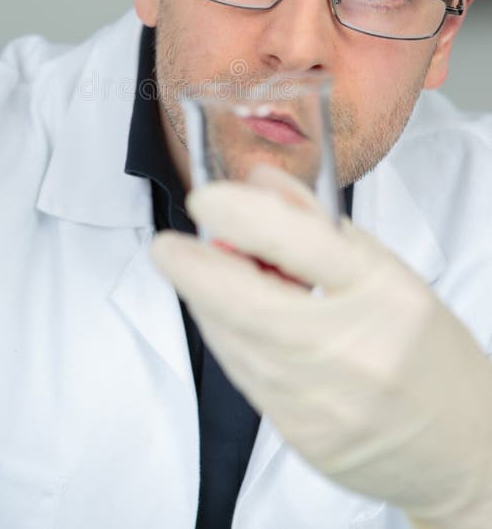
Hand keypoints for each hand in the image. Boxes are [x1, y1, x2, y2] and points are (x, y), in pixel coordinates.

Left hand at [151, 165, 491, 528]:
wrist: (462, 447)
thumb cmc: (426, 348)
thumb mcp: (387, 271)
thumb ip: (317, 224)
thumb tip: (256, 182)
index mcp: (382, 293)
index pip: (300, 243)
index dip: (241, 216)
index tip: (204, 199)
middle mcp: (352, 350)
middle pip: (249, 303)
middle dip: (193, 269)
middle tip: (166, 246)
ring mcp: (325, 402)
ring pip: (236, 343)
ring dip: (206, 303)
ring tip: (204, 276)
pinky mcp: (303, 437)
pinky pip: (246, 379)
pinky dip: (229, 340)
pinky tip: (231, 320)